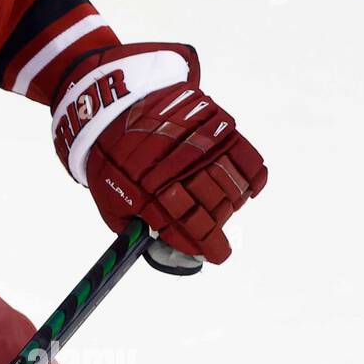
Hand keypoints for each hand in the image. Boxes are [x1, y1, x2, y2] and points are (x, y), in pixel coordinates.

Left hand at [86, 79, 267, 269]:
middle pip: (219, 210)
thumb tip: (163, 249)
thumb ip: (137, 229)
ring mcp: (204, 146)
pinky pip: (249, 159)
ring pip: (236, 187)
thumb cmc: (112, 162)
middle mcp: (183, 171)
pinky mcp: (219, 127)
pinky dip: (251, 177)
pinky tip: (242, 184)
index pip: (196, 230)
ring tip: (216, 199)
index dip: (212, 247)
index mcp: (155, 195)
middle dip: (216, 222)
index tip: (217, 253)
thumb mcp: (111, 203)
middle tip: (207, 221)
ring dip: (231, 200)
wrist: (114, 110)